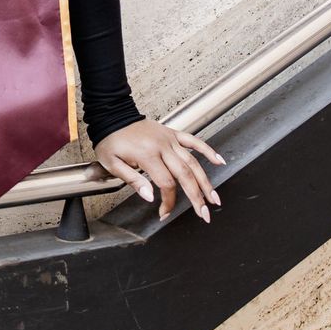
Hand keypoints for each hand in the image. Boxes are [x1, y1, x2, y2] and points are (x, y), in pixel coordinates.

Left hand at [92, 116, 224, 224]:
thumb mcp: (112, 163)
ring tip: (214, 198)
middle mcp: (162, 147)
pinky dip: (207, 151)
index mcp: (148, 155)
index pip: (166, 184)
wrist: (112, 115)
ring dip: (206, 181)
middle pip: (185, 175)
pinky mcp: (172, 133)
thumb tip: (150, 197)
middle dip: (197, 197)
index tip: (165, 213)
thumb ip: (133, 180)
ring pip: (193, 162)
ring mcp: (170, 139)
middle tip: (204, 214)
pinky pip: (194, 141)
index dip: (169, 201)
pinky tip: (219, 161)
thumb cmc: (111, 140)